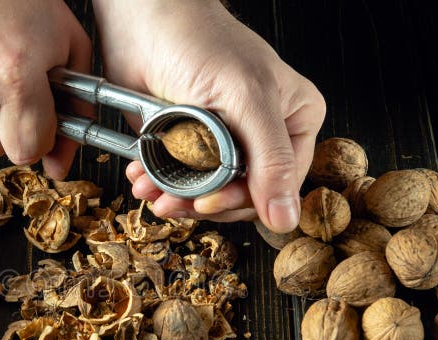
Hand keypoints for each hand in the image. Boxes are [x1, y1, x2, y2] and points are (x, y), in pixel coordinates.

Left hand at [93, 0, 324, 231]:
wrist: (144, 22)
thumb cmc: (201, 42)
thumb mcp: (247, 99)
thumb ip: (270, 160)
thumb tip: (287, 220)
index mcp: (294, 122)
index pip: (279, 186)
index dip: (241, 202)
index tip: (206, 202)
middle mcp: (264, 137)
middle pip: (241, 197)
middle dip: (202, 202)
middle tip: (171, 201)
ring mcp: (224, 144)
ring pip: (207, 195)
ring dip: (175, 197)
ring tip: (150, 189)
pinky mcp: (189, 146)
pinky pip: (179, 182)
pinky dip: (159, 185)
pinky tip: (143, 178)